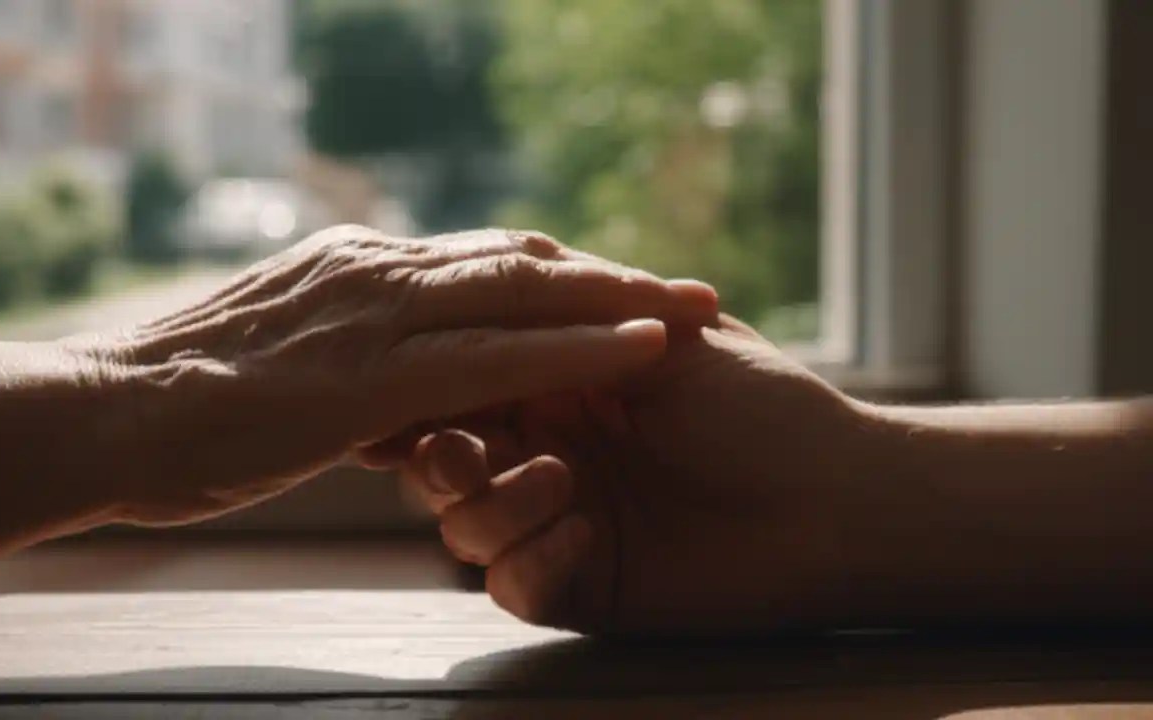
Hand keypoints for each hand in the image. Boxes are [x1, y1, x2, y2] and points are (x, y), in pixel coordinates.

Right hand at [77, 225, 718, 525]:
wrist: (106, 414)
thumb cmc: (187, 401)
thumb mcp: (285, 365)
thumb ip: (351, 364)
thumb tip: (398, 395)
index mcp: (360, 270)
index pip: (486, 262)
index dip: (566, 277)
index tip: (627, 289)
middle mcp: (379, 275)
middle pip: (525, 263)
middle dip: (616, 278)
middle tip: (694, 286)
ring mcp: (379, 318)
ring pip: (526, 295)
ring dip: (622, 300)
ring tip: (698, 307)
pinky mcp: (374, 375)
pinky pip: (500, 356)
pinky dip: (579, 349)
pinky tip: (644, 351)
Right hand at [379, 316, 883, 634]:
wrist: (836, 497)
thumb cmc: (764, 406)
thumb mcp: (673, 337)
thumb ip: (585, 318)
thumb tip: (511, 288)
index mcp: (563, 393)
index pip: (468, 391)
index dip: (437, 394)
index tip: (424, 390)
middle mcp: (550, 455)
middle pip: (446, 464)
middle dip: (438, 458)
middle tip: (462, 451)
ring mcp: (562, 523)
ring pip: (468, 527)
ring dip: (492, 505)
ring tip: (561, 482)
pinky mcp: (584, 584)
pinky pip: (514, 584)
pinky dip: (530, 558)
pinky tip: (586, 531)